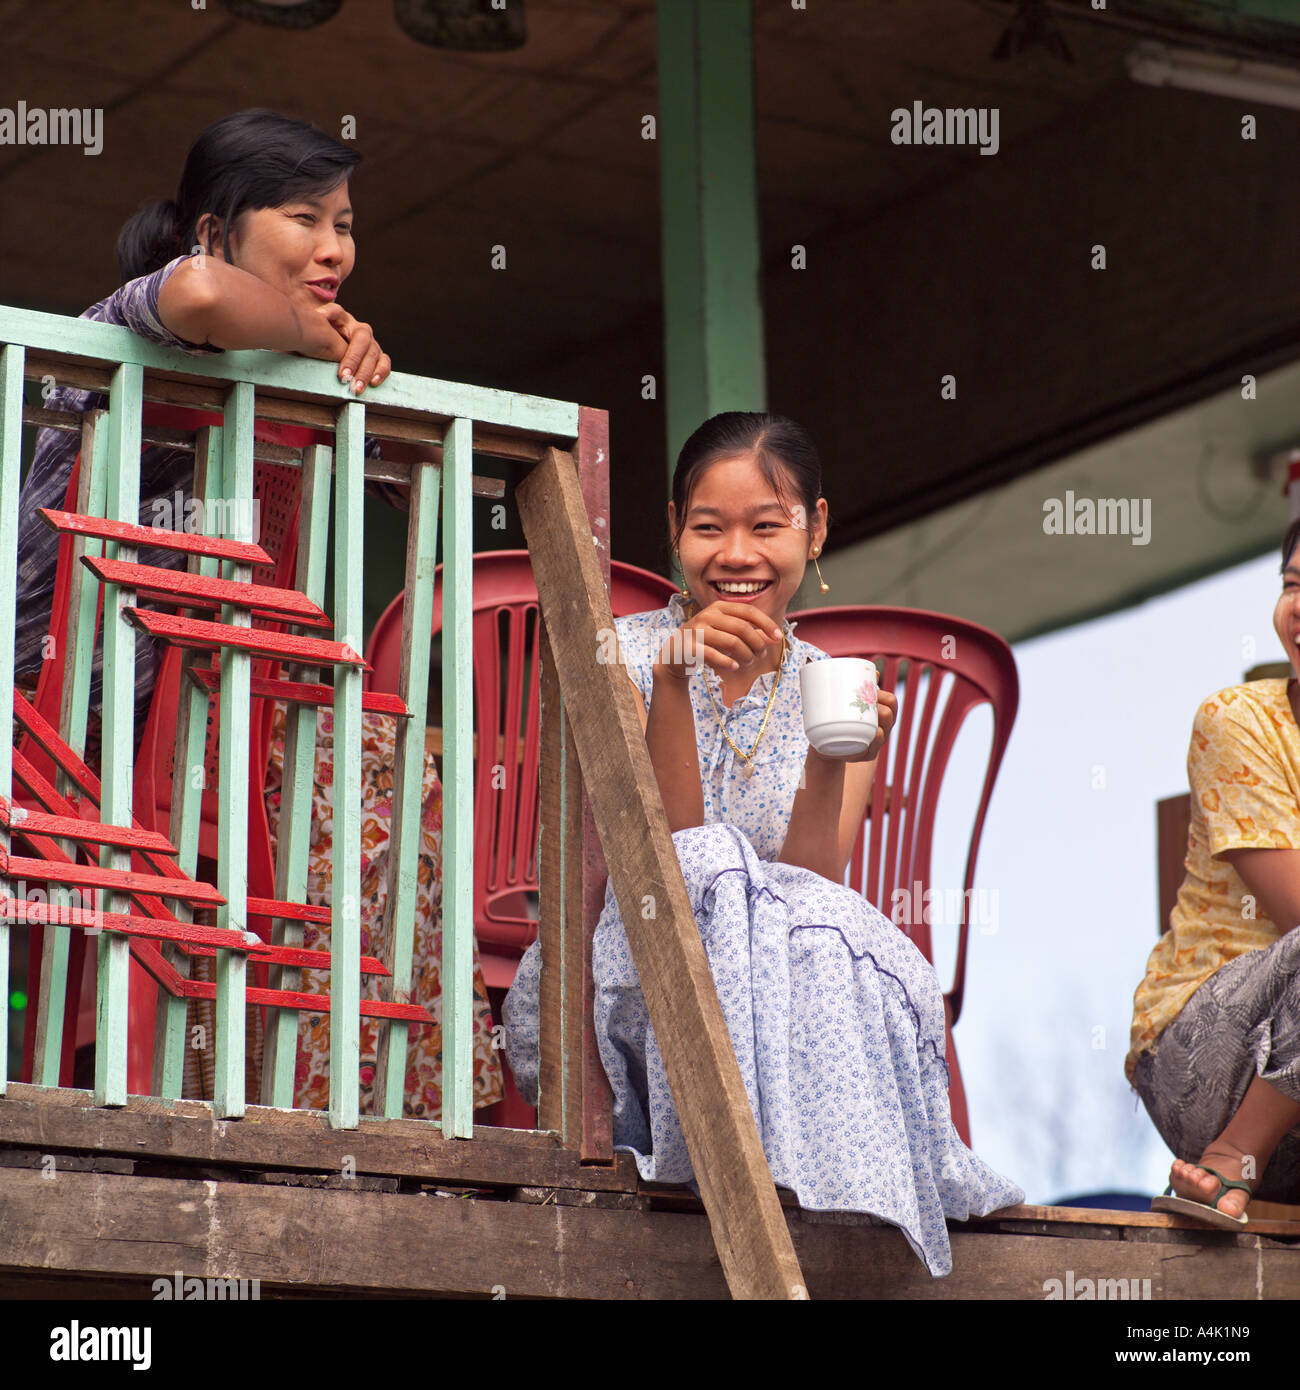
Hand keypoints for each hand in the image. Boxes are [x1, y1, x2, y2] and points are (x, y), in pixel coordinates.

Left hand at [298, 302, 391, 394]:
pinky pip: (384, 362)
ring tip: (356, 387)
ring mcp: (369, 342)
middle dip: (353, 359)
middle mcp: (356, 327)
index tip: (320, 328)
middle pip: (362, 338)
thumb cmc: (313, 344)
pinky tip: (373, 383)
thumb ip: (302, 331)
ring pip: (374, 352)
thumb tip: (293, 332)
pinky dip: (381, 371)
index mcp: (338, 317)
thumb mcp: (305, 337)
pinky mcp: (377, 356)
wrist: (322, 350)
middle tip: (343, 377)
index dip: (329, 318)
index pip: (335, 312)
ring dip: (366, 371)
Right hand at [653, 601, 783, 681]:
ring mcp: (697, 630)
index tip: (778, 637)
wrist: (675, 655)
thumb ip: (751, 634)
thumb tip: (775, 638)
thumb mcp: (728, 634)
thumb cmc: (706, 643)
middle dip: (757, 643)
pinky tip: (734, 667)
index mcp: (719, 607)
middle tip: (760, 655)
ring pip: (731, 642)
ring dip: (745, 655)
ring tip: (747, 662)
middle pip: (742, 628)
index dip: (766, 624)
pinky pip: (714, 655)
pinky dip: (727, 662)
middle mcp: (707, 614)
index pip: (748, 611)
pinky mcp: (689, 646)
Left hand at [812, 688, 897, 763]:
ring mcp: (874, 744)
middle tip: (867, 702)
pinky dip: (873, 742)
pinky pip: (872, 750)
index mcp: (881, 714)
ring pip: (883, 733)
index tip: (873, 691)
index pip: (891, 702)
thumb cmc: (838, 717)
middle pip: (889, 716)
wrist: (824, 744)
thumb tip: (872, 670)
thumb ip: (857, 686)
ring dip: (879, 724)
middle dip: (882, 708)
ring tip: (868, 717)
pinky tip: (873, 736)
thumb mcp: (847, 701)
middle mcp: (882, 729)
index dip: (885, 695)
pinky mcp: (864, 755)